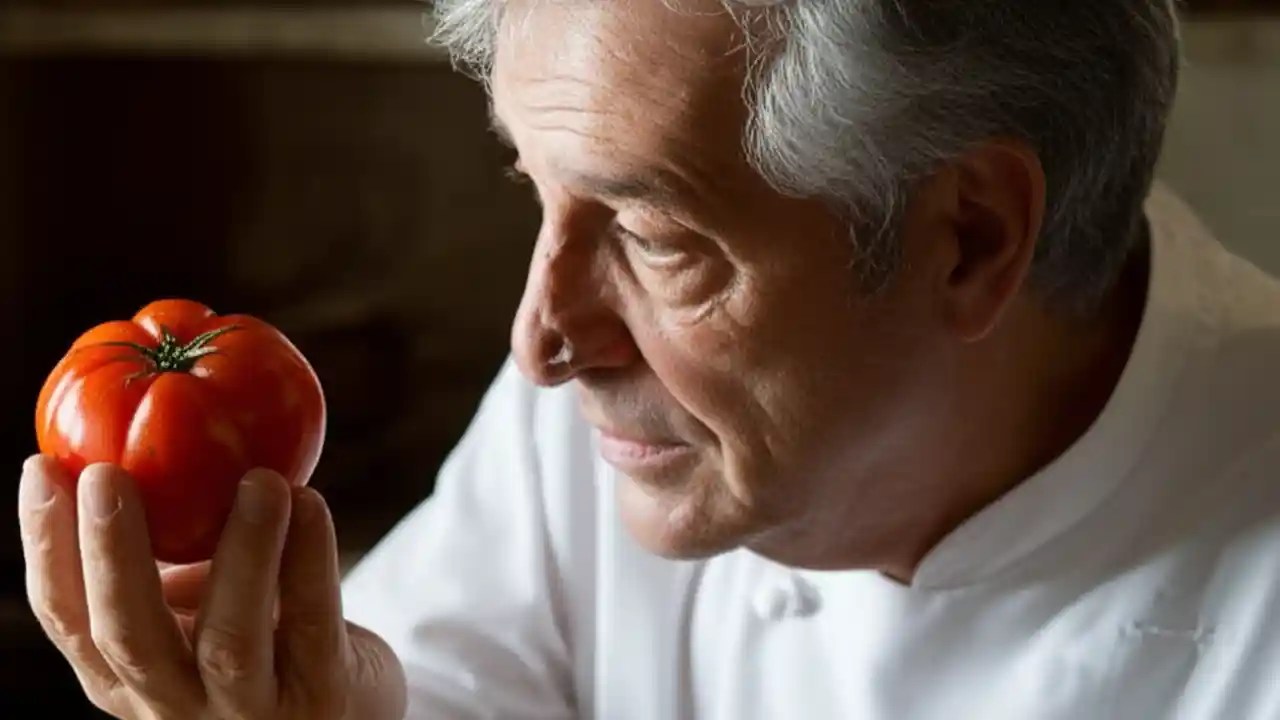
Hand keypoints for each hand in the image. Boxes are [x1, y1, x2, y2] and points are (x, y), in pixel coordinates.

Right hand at [18, 456, 407, 719]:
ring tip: (260, 478)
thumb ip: (168, 544)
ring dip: (244, 551)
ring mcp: (251, 712)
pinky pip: (314, 622)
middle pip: (129, 638)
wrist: (349, 710)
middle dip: (113, 554)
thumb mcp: (197, 600)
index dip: (46, 545)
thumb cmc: (261, 636)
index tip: (42, 466)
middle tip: (109, 472)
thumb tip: (131, 431)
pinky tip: (311, 503)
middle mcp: (176, 706)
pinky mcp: (322, 698)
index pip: (68, 618)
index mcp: (126, 678)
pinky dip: (310, 559)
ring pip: (231, 640)